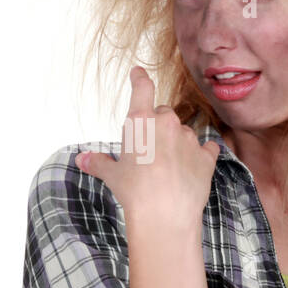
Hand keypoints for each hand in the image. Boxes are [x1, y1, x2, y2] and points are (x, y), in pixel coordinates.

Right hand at [75, 66, 220, 230]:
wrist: (165, 215)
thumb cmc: (135, 192)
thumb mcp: (112, 175)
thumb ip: (98, 163)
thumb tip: (81, 160)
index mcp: (140, 121)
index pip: (142, 88)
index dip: (139, 77)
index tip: (138, 71)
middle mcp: (167, 123)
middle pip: (162, 113)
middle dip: (156, 126)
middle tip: (148, 150)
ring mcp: (189, 138)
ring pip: (182, 132)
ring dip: (176, 142)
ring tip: (167, 168)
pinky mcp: (206, 156)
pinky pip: (205, 148)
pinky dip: (199, 154)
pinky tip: (191, 167)